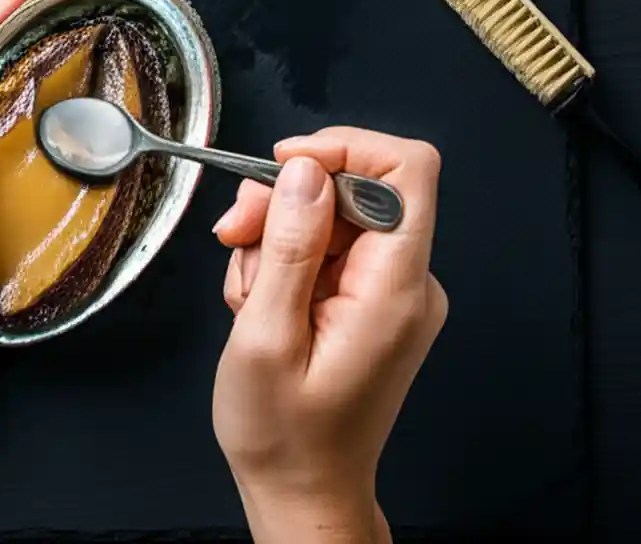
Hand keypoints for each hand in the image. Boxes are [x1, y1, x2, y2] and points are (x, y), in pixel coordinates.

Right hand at [211, 127, 446, 542]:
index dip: (343, 148)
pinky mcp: (372, 305)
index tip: (282, 167)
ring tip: (246, 298)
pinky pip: (330, 253)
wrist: (304, 491)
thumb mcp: (265, 337)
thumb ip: (289, 248)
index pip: (406, 170)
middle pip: (358, 190)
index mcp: (396, 289)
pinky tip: (261, 307)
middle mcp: (408, 283)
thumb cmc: (282, 434)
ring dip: (276, 242)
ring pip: (333, 220)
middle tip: (232, 237)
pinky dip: (286, 266)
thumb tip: (305, 172)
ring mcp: (392, 295)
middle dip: (286, 202)